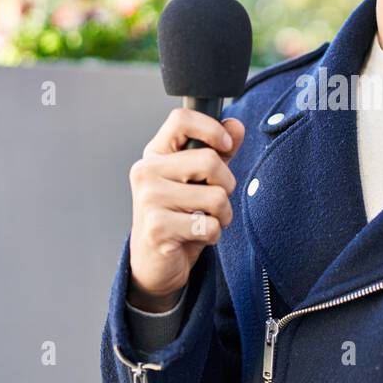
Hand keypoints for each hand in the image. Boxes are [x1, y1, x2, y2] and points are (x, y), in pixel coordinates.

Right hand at [127, 108, 245, 310]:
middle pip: (210, 161)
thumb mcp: (199, 180)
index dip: (211, 128)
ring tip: (205, 220)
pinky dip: (213, 235)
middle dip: (226, 185)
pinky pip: (210, 226)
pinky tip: (196, 237)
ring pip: (216, 197)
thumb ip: (218, 152)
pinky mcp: (157, 228)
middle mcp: (146, 172)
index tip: (225, 146)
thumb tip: (236, 125)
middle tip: (214, 202)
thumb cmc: (178, 216)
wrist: (155, 263)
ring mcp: (149, 200)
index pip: (181, 119)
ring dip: (222, 215)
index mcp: (155, 154)